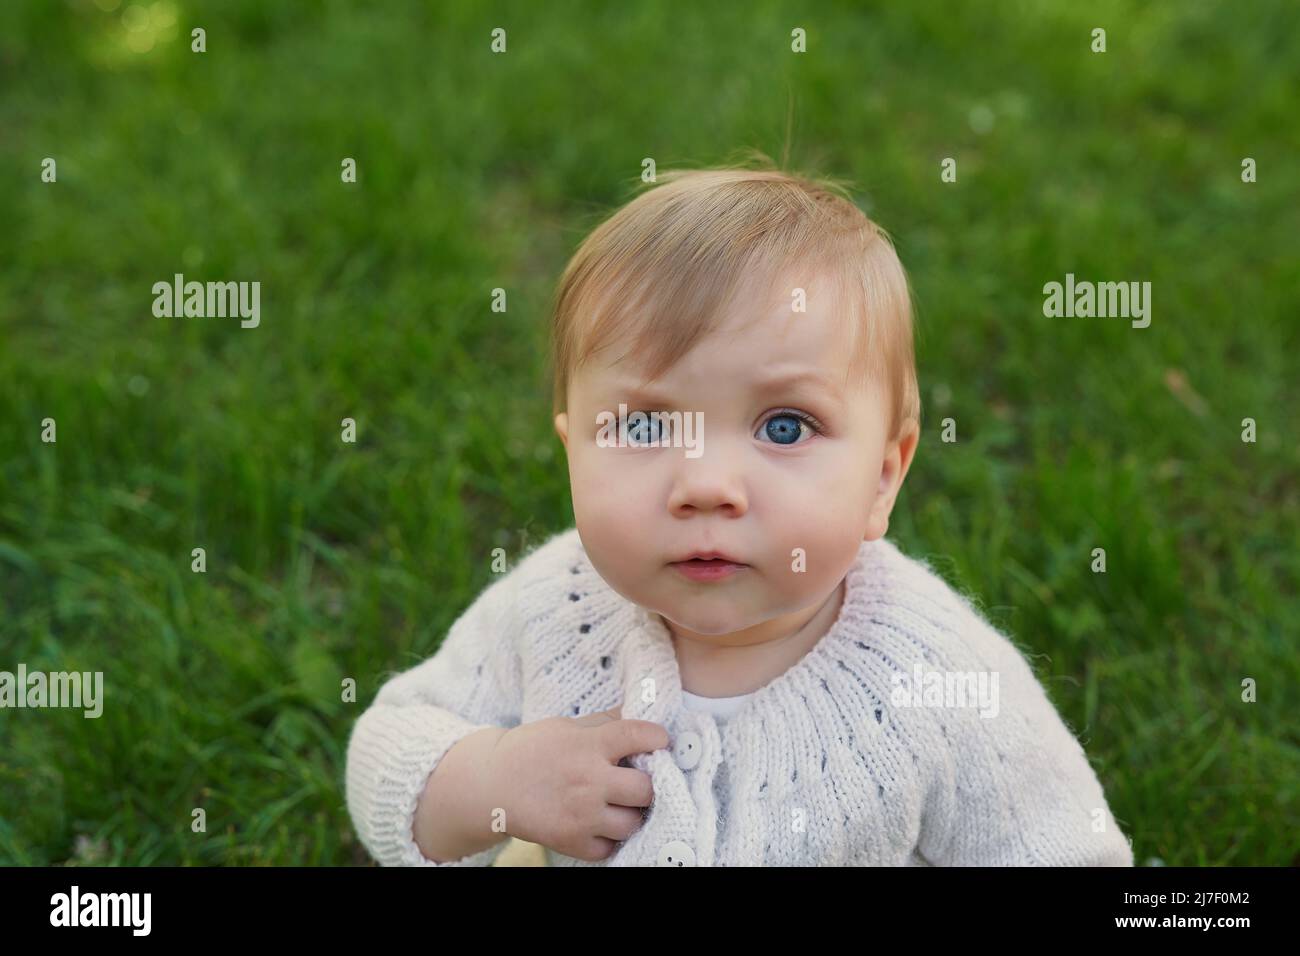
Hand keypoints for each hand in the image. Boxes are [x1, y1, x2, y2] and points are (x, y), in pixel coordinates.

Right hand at [485, 704, 668, 861]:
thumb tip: (639, 713)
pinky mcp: (571, 841)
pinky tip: (599, 823)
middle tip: (635, 780)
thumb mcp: (566, 726)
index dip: (658, 737)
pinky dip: (608, 838)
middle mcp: (588, 780)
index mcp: (588, 745)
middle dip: (646, 783)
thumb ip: (604, 723)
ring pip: (632, 822)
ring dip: (629, 813)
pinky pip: (610, 847)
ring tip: (618, 804)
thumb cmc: (530, 750)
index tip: (659, 741)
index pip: (640, 736)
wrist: (490, 784)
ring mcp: (580, 814)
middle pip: (645, 788)